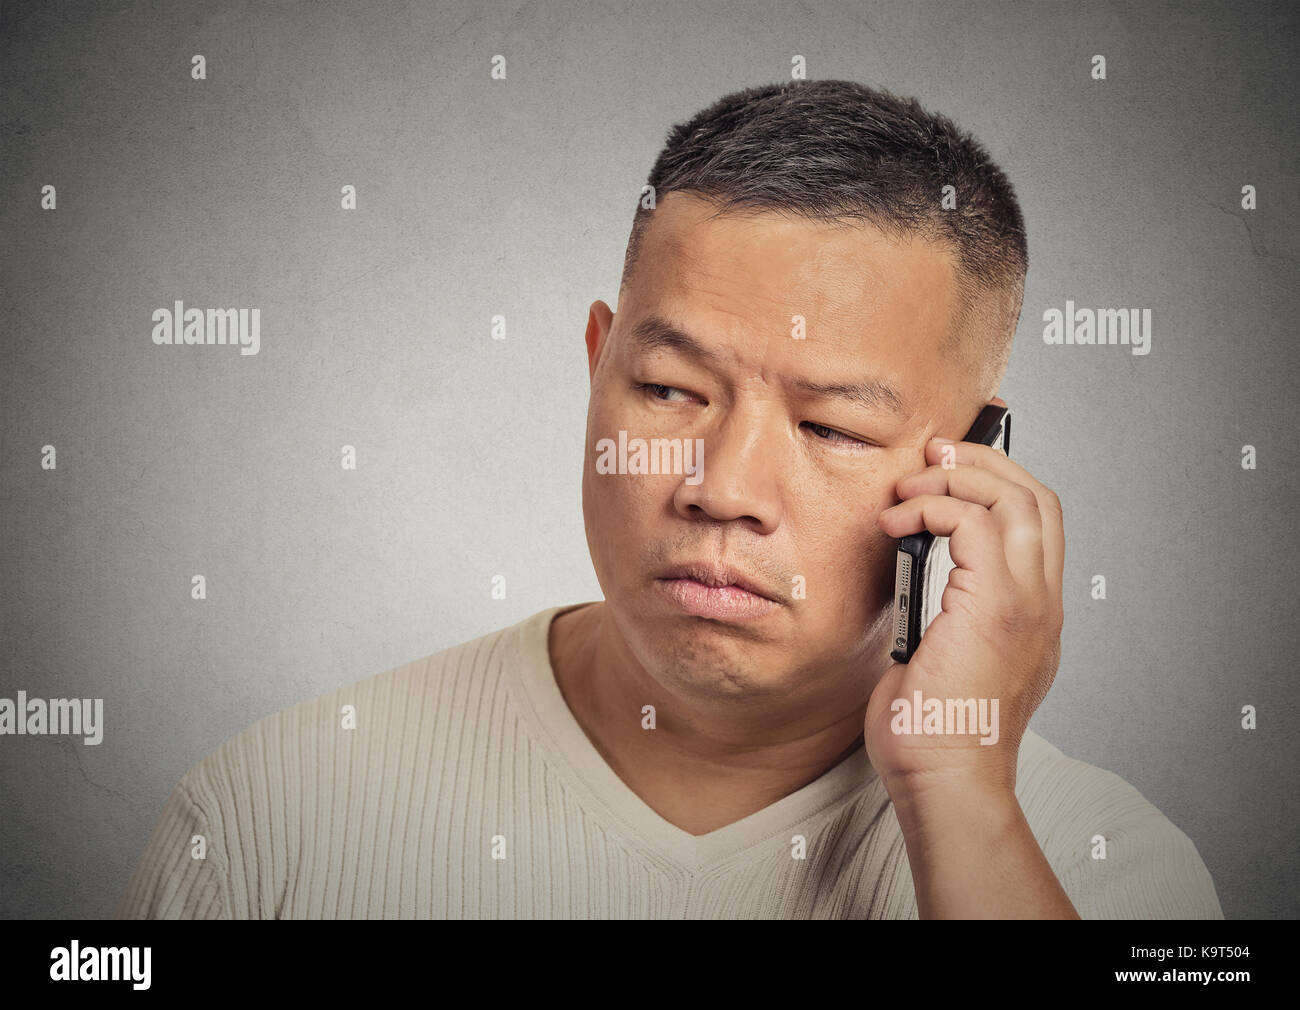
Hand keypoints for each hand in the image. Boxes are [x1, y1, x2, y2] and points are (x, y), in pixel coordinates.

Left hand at [866, 397, 1064, 802]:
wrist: (945, 779)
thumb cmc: (934, 732)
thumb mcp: (941, 658)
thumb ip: (941, 615)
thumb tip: (910, 582)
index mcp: (1032, 615)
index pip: (1037, 523)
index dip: (998, 482)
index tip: (946, 469)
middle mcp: (1040, 604)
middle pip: (1037, 498)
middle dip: (982, 462)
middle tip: (930, 455)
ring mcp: (1025, 605)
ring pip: (1017, 500)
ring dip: (956, 478)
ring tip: (907, 489)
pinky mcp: (995, 609)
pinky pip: (975, 524)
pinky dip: (933, 507)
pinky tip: (897, 522)